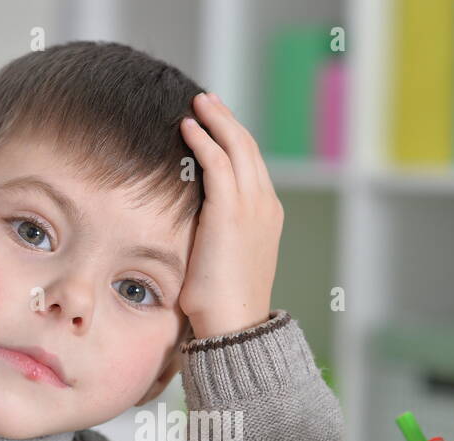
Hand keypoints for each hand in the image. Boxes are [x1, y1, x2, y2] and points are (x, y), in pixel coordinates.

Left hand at [178, 91, 283, 338]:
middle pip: (247, 148)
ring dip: (216, 120)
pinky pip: (217, 162)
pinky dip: (204, 139)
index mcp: (266, 216)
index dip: (234, 140)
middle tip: (207, 101)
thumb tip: (193, 232)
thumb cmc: (223, 305)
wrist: (235, 326)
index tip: (215, 124)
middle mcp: (265, 205)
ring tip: (197, 103)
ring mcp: (252, 206)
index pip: (251, 166)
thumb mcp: (223, 261)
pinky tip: (187, 127)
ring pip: (236, 147)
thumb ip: (215, 236)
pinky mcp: (231, 211)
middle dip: (227, 120)